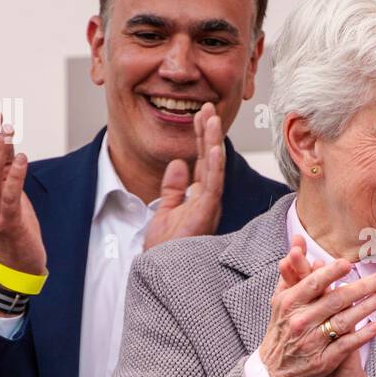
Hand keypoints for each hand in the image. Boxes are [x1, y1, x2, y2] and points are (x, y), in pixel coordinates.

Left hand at [144, 103, 224, 250]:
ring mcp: (208, 205)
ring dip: (212, 141)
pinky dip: (214, 165)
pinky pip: (213, 185)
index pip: (202, 160)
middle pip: (209, 158)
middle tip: (208, 106)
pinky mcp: (206, 213)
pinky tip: (214, 147)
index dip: (201, 137)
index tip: (200, 114)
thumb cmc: (165, 249)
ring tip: (211, 117)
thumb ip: (174, 188)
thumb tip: (178, 163)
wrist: (161, 270)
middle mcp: (207, 198)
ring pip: (213, 167)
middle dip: (208, 132)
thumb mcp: (165, 211)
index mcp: (199, 196)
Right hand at [277, 247, 375, 376]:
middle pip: (334, 301)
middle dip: (361, 288)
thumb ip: (292, 268)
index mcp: (290, 304)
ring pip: (343, 322)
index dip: (330, 274)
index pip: (312, 285)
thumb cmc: (283, 326)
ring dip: (366, 308)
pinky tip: (375, 326)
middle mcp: (300, 322)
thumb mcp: (282, 298)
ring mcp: (312, 342)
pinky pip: (345, 346)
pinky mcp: (323, 360)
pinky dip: (361, 335)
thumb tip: (297, 241)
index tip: (348, 264)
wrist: (275, 368)